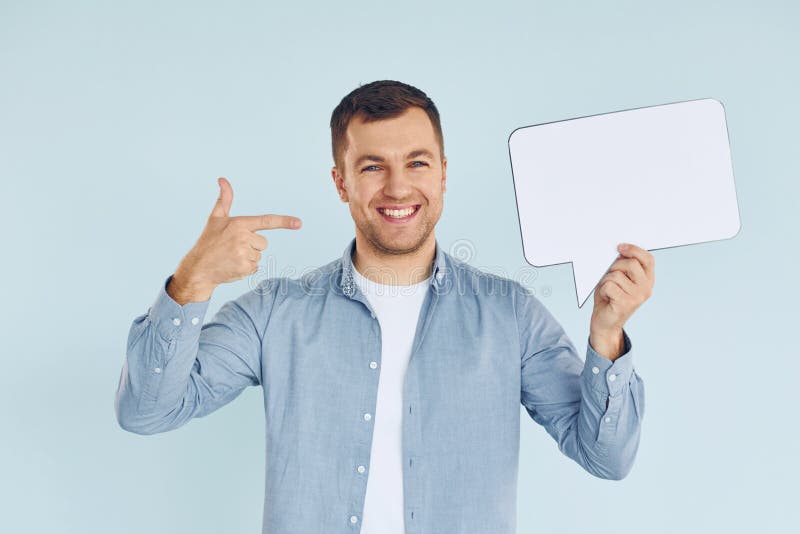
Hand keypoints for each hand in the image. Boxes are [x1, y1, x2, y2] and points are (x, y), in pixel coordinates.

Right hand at [170, 177, 301, 299]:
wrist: (198, 268)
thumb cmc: (209, 241)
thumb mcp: (215, 218)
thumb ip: (224, 199)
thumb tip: (222, 179)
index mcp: (239, 224)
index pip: (266, 221)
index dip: (284, 221)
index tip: (299, 223)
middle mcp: (243, 238)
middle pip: (264, 242)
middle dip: (252, 245)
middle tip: (234, 247)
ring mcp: (244, 254)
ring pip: (259, 255)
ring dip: (248, 257)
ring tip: (231, 256)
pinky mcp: (244, 268)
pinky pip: (256, 267)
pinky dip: (246, 268)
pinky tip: (233, 266)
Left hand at [589, 243, 654, 358]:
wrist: (604, 323)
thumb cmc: (609, 297)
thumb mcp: (617, 278)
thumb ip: (622, 265)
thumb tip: (618, 250)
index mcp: (647, 280)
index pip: (648, 259)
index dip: (634, 249)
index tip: (619, 247)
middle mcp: (646, 288)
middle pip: (631, 264)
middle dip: (614, 266)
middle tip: (608, 276)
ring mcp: (638, 297)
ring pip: (617, 274)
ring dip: (606, 280)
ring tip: (607, 290)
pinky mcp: (626, 303)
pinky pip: (609, 285)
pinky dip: (603, 289)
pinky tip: (606, 297)